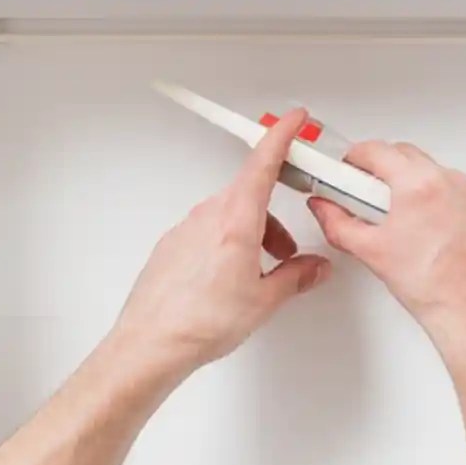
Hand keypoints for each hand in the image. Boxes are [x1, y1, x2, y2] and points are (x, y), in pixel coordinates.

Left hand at [111, 109, 330, 380]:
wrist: (152, 344)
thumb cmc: (200, 323)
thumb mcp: (264, 300)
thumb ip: (295, 277)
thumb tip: (313, 269)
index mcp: (236, 221)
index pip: (263, 163)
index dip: (282, 136)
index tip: (293, 120)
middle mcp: (208, 216)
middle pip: (250, 196)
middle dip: (274, 219)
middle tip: (288, 250)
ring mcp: (186, 229)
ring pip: (229, 217)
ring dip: (251, 235)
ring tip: (260, 275)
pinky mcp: (171, 246)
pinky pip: (207, 233)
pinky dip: (227, 246)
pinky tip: (230, 281)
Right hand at [307, 141, 465, 332]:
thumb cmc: (432, 287)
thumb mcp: (370, 252)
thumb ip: (337, 223)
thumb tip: (325, 209)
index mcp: (417, 185)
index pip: (377, 150)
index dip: (354, 158)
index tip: (347, 170)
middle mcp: (448, 181)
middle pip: (405, 154)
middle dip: (382, 169)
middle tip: (367, 195)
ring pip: (431, 170)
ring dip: (411, 183)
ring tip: (400, 218)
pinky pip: (455, 188)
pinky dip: (438, 197)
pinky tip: (428, 227)